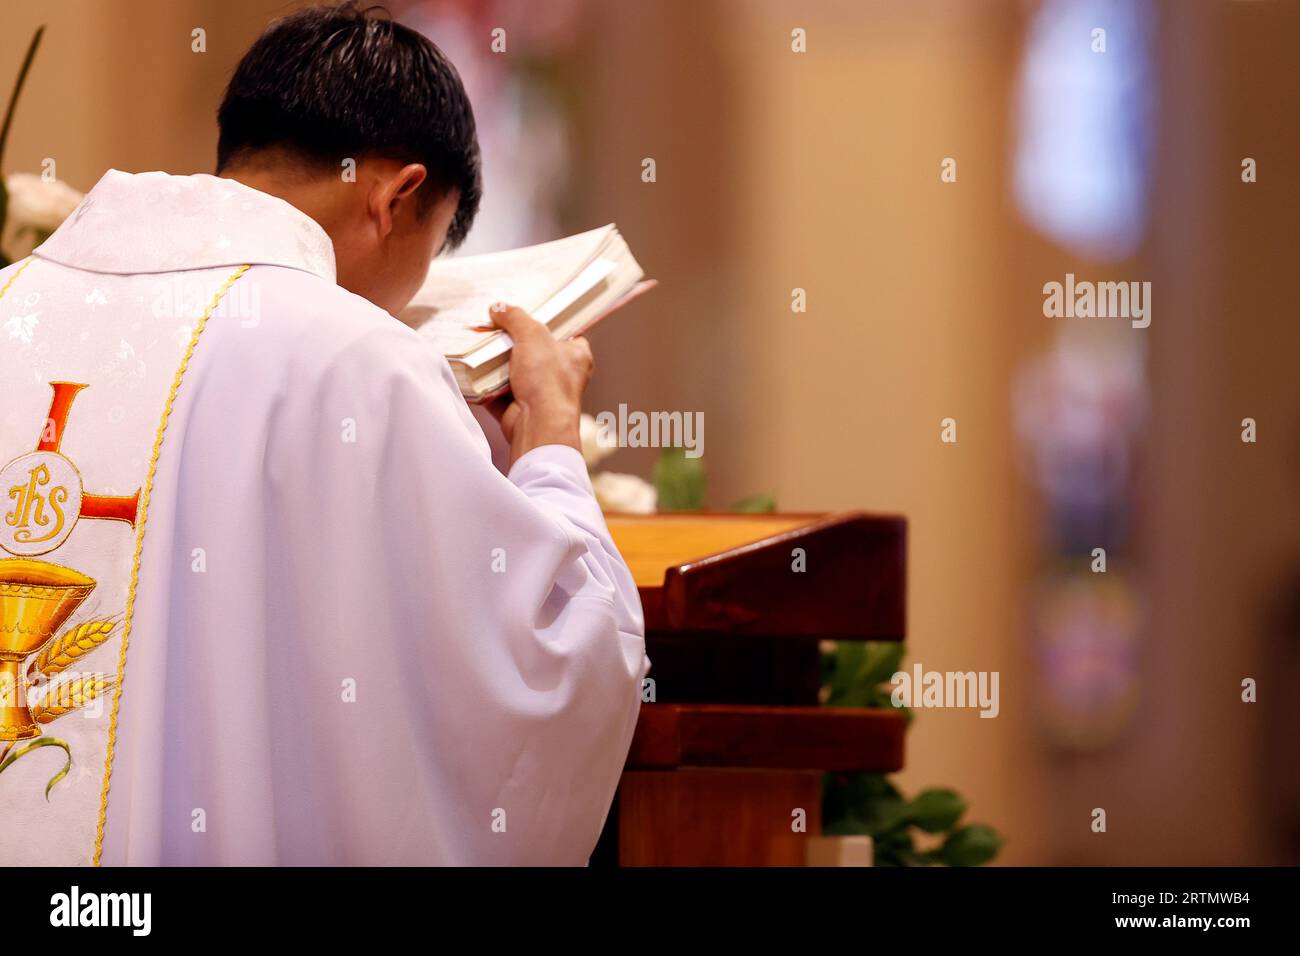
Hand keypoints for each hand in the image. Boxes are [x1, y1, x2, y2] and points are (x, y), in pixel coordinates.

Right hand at [484, 303, 592, 465]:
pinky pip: (498, 392)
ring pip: (514, 371)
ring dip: (497, 363)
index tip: (527, 315)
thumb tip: (499, 308)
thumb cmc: (548, 382)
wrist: (538, 425)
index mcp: (576, 356)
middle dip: (514, 342)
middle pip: (534, 351)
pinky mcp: (519, 408)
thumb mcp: (533, 336)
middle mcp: (561, 376)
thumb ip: (516, 318)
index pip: (566, 333)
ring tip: (480, 346)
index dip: (547, 323)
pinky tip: (473, 371)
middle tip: (496, 327)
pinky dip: (485, 385)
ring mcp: (540, 393)